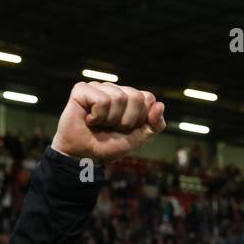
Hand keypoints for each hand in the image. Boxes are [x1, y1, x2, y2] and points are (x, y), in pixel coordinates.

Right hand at [51, 82, 165, 163]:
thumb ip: (154, 125)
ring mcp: (98, 87)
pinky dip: (97, 116)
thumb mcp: (138, 138)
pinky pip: (102, 100)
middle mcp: (114, 89)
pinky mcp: (82, 89)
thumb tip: (160, 105)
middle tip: (111, 127)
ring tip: (99, 125)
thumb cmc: (108, 146)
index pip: (148, 98)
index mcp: (128, 97)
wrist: (84, 157)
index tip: (126, 128)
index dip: (140, 118)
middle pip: (136, 96)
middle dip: (126, 120)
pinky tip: (89, 120)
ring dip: (110, 120)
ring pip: (119, 98)